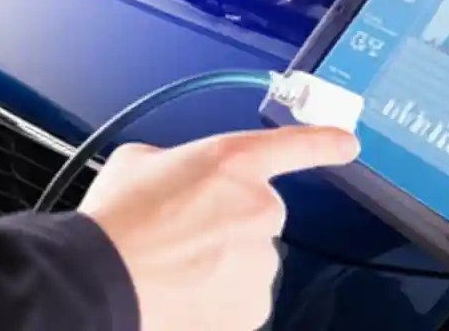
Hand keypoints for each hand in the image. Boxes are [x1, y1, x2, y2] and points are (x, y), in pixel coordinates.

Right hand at [78, 127, 359, 330]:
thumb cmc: (115, 220)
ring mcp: (259, 262)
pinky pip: (242, 298)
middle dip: (228, 223)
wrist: (101, 280)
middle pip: (258, 214)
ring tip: (174, 266)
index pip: (295, 146)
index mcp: (232, 162)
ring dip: (221, 262)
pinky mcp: (252, 307)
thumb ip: (176, 161)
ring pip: (249, 260)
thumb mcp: (139, 161)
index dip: (324, 142)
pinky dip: (218, 298)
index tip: (347, 143)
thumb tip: (177, 177)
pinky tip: (182, 292)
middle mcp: (258, 208)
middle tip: (182, 233)